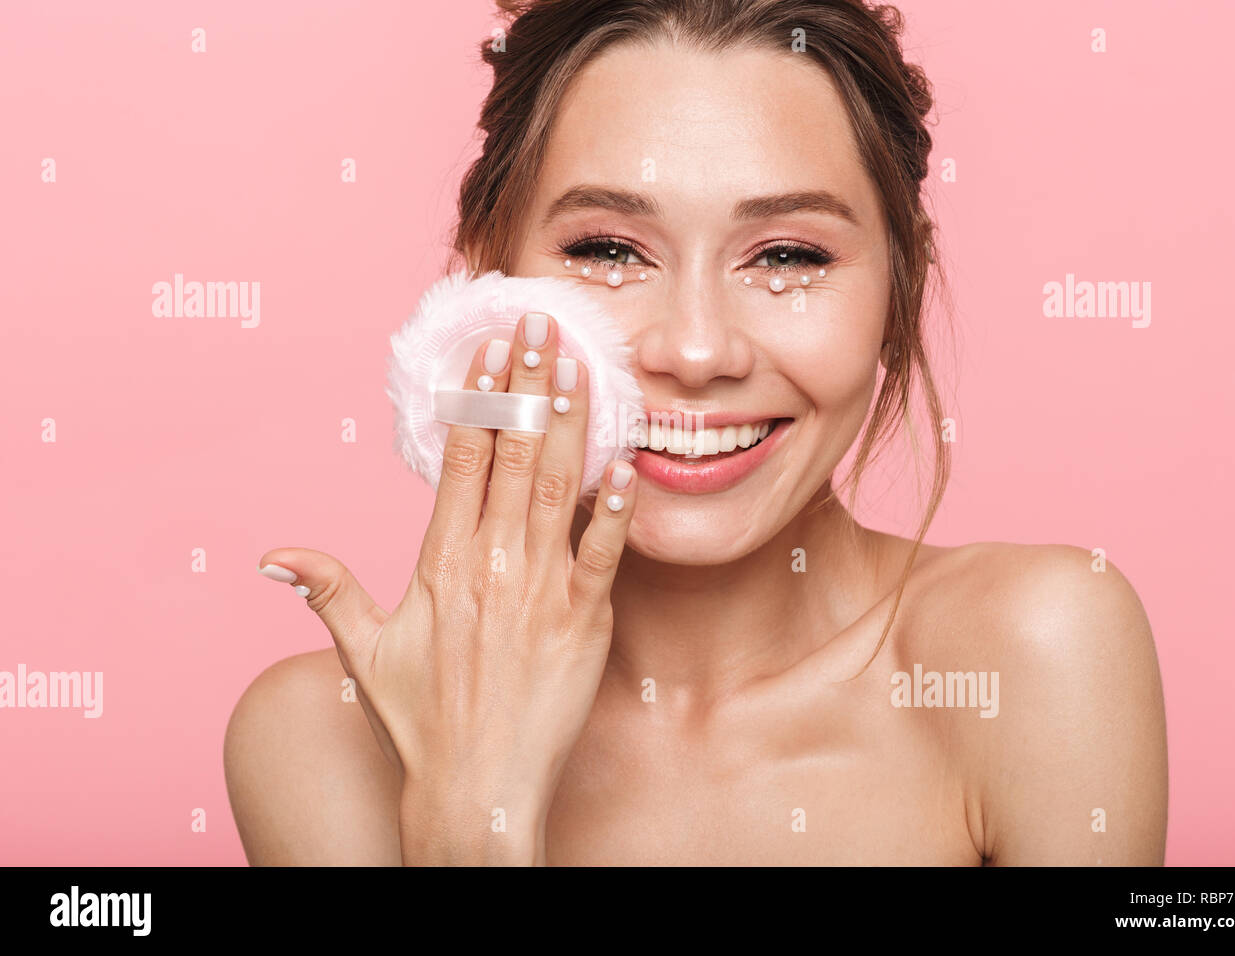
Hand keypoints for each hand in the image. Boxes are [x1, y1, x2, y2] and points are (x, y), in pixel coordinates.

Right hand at [256, 311, 636, 864]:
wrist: (476, 790)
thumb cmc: (422, 722)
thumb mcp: (363, 651)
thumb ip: (327, 591)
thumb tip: (273, 555)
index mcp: (441, 562)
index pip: (463, 460)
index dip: (480, 398)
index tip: (489, 349)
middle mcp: (491, 564)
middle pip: (514, 455)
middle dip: (529, 384)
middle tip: (541, 325)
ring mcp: (541, 590)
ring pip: (558, 488)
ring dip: (570, 423)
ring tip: (579, 366)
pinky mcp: (584, 620)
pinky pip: (605, 554)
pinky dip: (617, 508)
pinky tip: (628, 463)